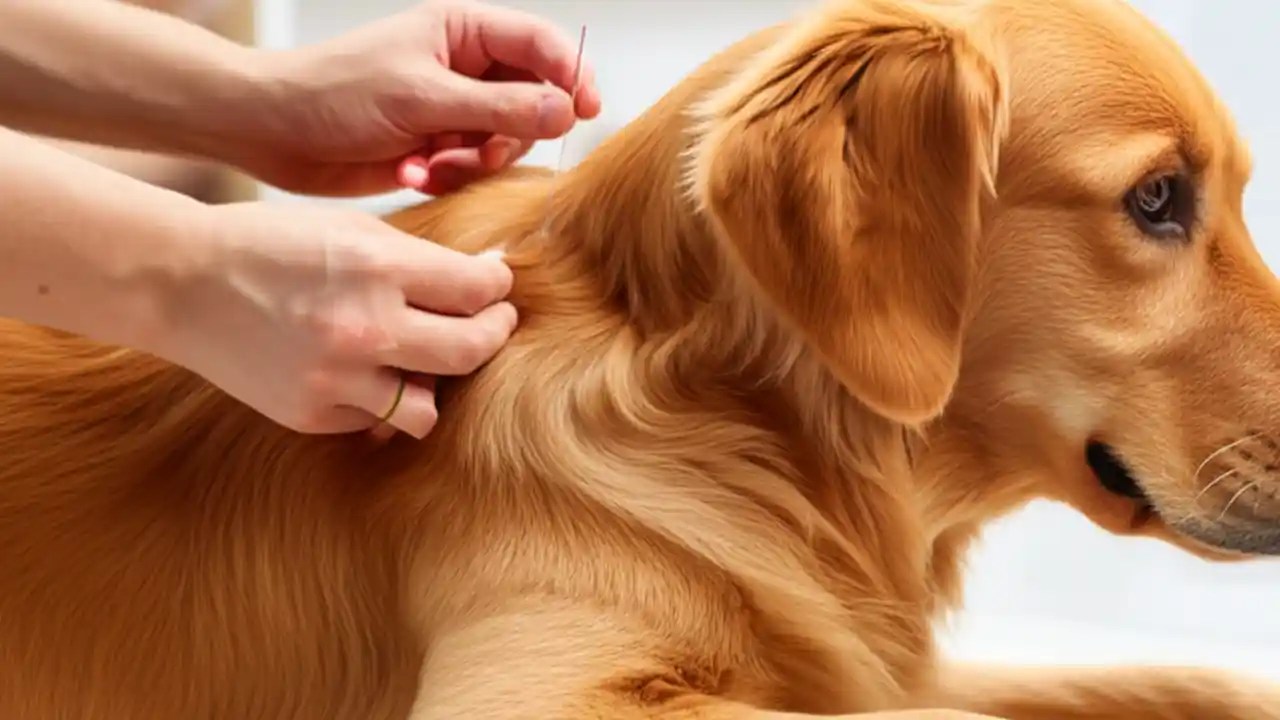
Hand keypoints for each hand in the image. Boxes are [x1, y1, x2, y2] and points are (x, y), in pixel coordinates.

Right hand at [158, 202, 515, 437]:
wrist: (181, 282)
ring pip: (428, 408)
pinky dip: (377, 400)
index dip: (497, 287)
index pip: (477, 290)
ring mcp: (335, 379)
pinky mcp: (310, 413)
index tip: (496, 286)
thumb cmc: (271, 245)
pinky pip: (373, 421)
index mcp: (378, 268)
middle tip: (492, 323)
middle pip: (471, 351)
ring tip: (423, 361)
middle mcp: (363, 327)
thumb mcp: (350, 229)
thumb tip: (486, 278)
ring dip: (433, 384)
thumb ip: (418, 259)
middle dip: (493, 334)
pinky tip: (365, 374)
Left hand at [232, 0, 600, 196]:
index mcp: (462, 31)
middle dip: (514, 133)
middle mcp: (464, 66)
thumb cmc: (334, 94)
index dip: (571, 74)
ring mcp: (452, 108)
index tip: (588, 110)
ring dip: (478, 160)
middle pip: (532, 98)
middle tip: (484, 151)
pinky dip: (454, 175)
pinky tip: (415, 172)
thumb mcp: (422, 97)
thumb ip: (498, 107)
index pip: (541, 43)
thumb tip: (564, 111)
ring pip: (507, 140)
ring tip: (434, 162)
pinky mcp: (438, 146)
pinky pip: (475, 167)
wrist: (274, 133)